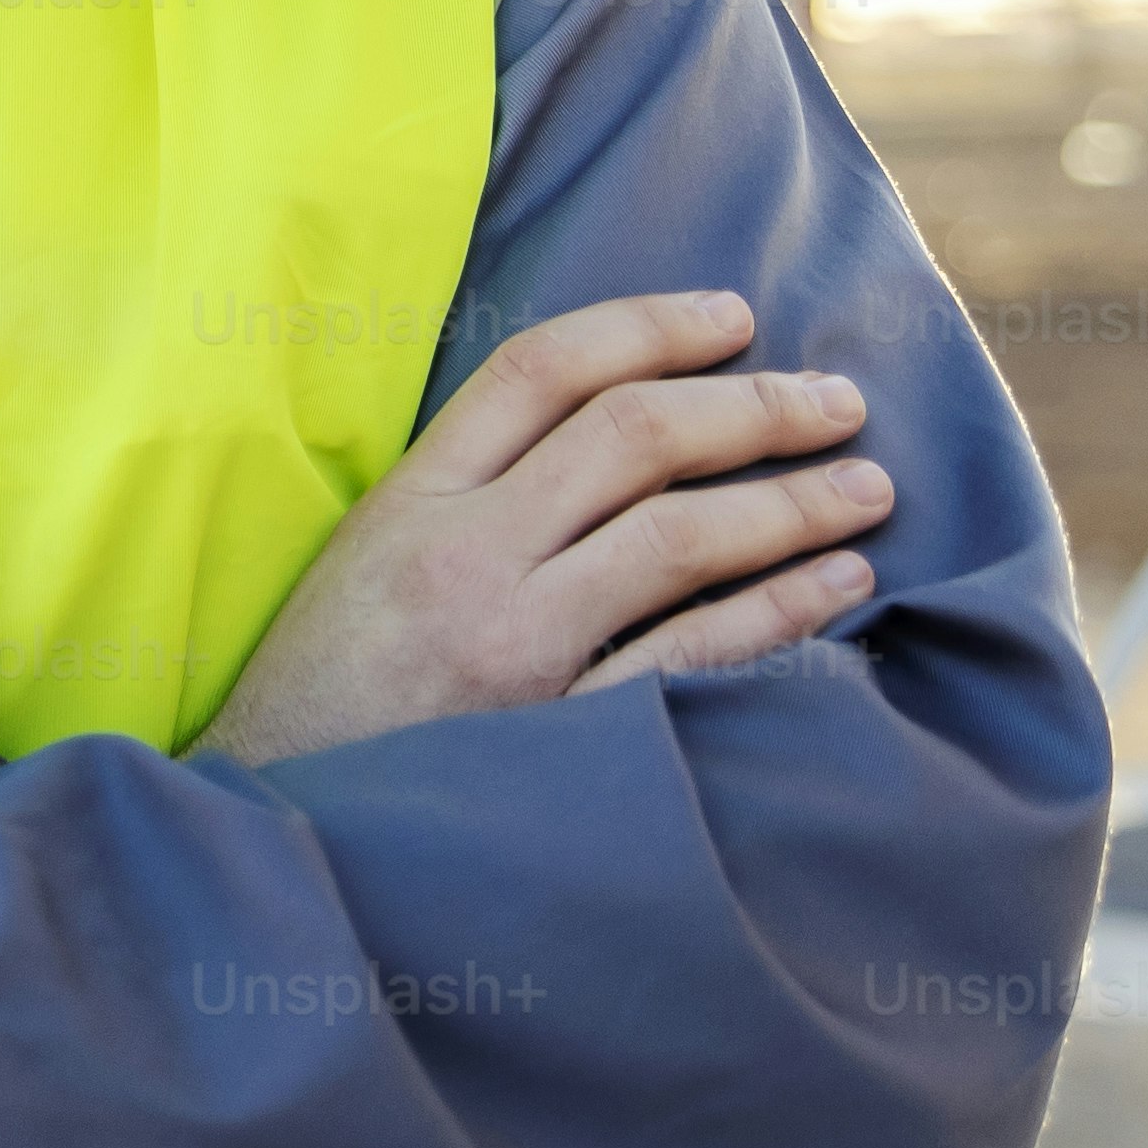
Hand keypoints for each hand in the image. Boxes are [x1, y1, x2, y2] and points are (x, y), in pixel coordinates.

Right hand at [190, 290, 891, 769]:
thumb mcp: (369, 559)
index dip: (652, 325)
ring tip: (870, 486)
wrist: (276, 830)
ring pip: (678, 537)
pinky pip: (690, 657)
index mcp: (411, 499)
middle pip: (632, 437)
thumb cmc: (328, 692)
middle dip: (755, 406)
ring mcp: (512, 646)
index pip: (542, 369)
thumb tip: (624, 430)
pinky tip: (840, 584)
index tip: (738, 316)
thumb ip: (471, 492)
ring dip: (792, 502)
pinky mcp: (557, 735)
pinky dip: (779, 612)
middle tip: (841, 399)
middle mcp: (462, 556)